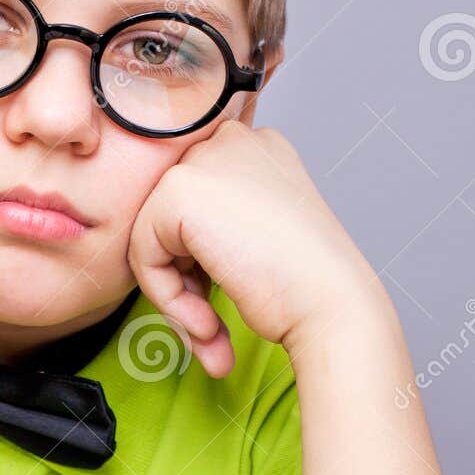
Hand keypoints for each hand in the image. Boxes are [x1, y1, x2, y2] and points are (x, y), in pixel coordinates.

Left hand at [125, 119, 375, 373]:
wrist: (331, 304)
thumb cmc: (306, 285)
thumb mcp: (257, 238)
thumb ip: (214, 230)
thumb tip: (164, 254)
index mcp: (254, 148)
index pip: (193, 207)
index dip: (199, 265)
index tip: (221, 305)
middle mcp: (229, 141)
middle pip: (167, 220)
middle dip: (184, 281)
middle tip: (211, 329)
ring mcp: (204, 159)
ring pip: (150, 238)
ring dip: (176, 297)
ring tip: (211, 333)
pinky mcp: (178, 190)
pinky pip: (143, 254)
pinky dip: (167, 298)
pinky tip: (207, 323)